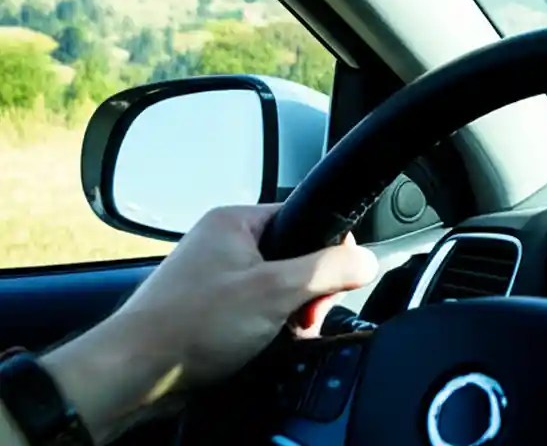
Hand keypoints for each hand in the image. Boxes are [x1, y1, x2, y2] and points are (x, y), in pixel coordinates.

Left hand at [40, 205, 378, 442]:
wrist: (134, 374)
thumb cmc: (189, 325)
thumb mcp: (276, 291)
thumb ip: (330, 269)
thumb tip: (367, 260)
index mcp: (235, 222)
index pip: (304, 219)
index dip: (327, 253)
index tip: (330, 284)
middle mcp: (223, 244)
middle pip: (297, 259)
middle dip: (308, 295)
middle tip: (301, 318)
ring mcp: (214, 280)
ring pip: (278, 291)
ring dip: (290, 318)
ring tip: (279, 337)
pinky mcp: (210, 313)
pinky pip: (257, 315)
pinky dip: (268, 332)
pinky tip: (263, 349)